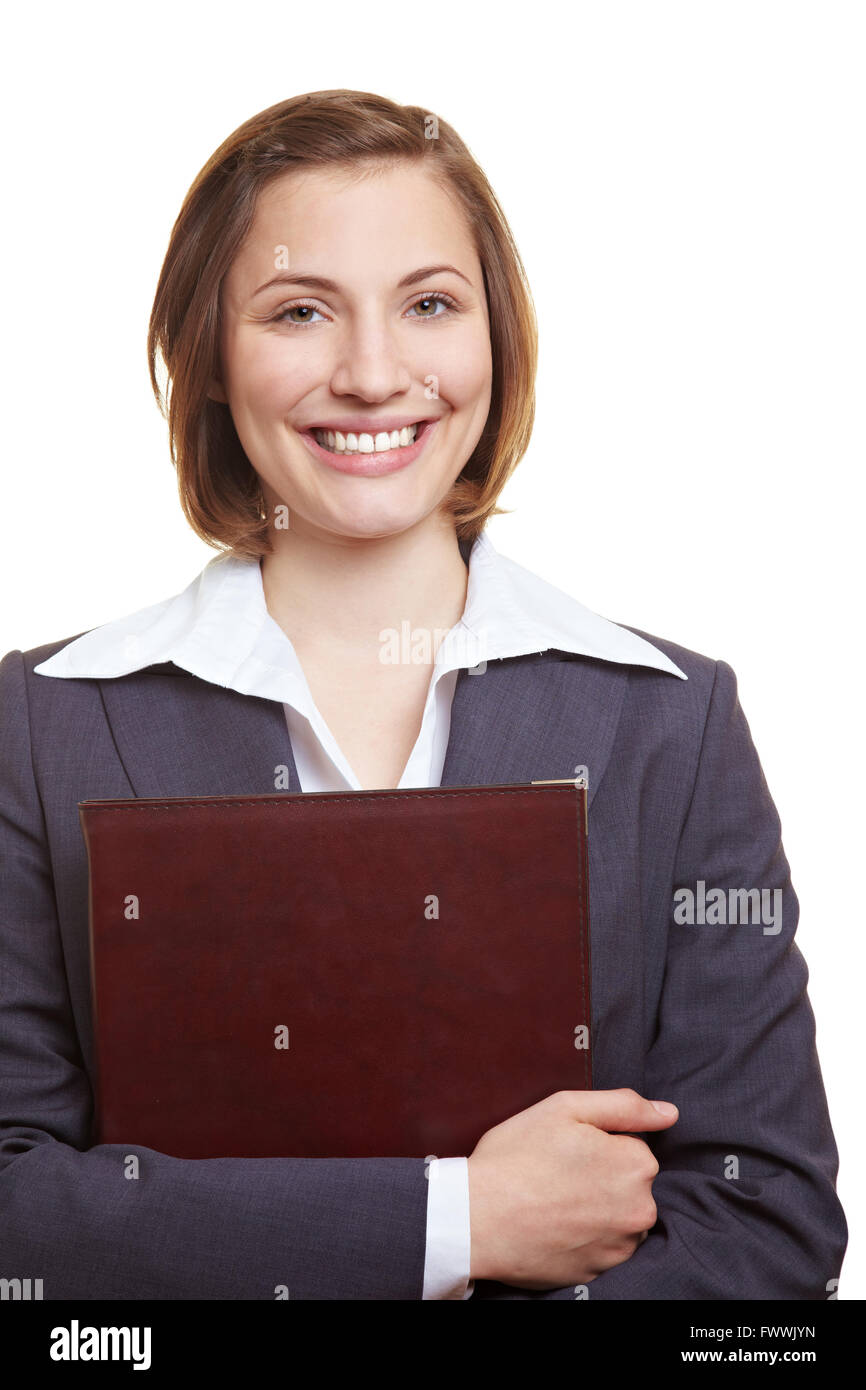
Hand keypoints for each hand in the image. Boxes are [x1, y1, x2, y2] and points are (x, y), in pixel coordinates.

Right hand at [467, 1088, 677, 1288]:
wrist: (477, 1218)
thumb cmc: (517, 1156)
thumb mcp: (566, 1108)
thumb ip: (624, 1106)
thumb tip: (669, 1113)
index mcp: (636, 1165)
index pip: (630, 1144)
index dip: (596, 1142)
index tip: (566, 1148)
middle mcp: (639, 1211)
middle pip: (627, 1182)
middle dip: (601, 1174)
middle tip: (556, 1172)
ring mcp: (620, 1247)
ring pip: (616, 1215)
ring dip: (596, 1207)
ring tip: (552, 1199)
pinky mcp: (598, 1272)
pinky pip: (600, 1245)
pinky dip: (583, 1235)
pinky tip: (554, 1224)